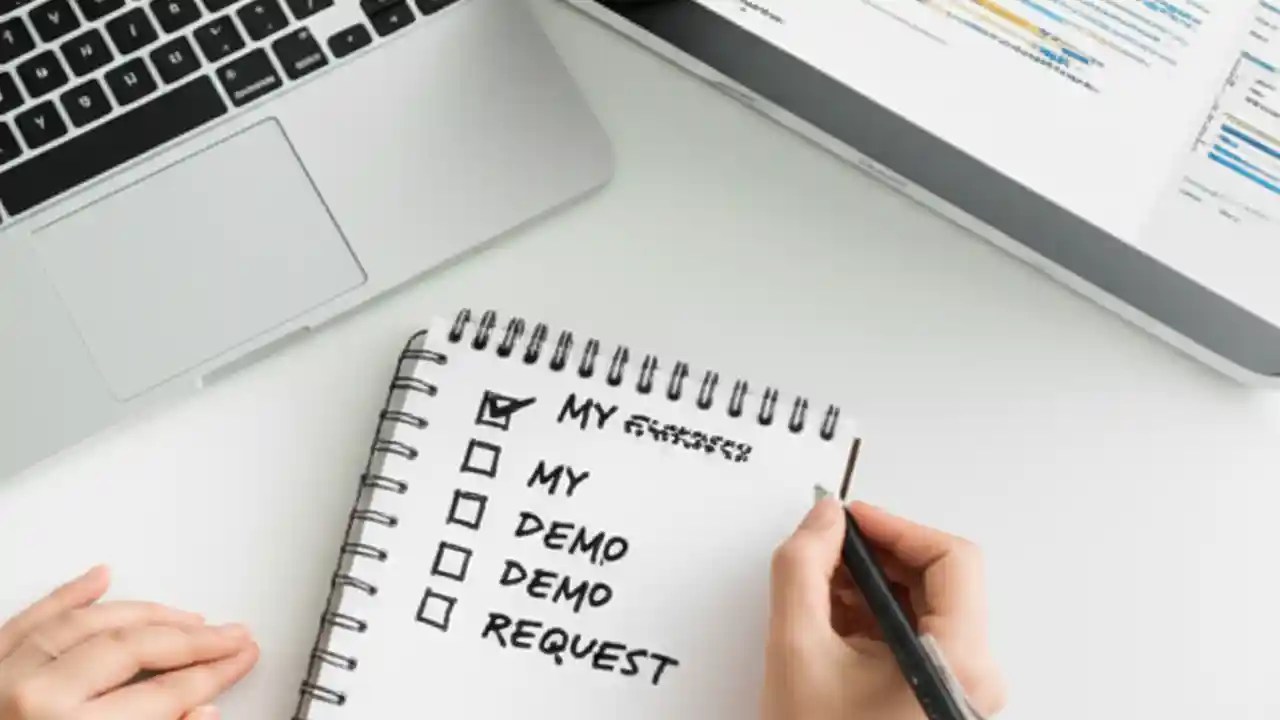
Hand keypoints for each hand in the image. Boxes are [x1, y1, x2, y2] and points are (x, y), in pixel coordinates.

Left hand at [0, 566, 258, 719]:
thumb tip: (200, 716)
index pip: (164, 694)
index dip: (212, 674)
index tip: (241, 660)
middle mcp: (33, 694)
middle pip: (135, 649)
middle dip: (195, 640)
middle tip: (232, 636)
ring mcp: (2, 672)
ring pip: (92, 621)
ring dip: (148, 613)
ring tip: (188, 614)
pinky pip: (32, 615)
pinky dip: (70, 593)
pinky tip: (100, 578)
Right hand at [761, 500, 1006, 719]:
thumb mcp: (796, 650)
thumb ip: (802, 568)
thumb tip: (822, 520)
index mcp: (957, 663)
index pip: (952, 560)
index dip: (896, 527)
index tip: (851, 519)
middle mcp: (973, 677)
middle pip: (940, 580)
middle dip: (877, 556)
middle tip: (828, 545)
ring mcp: (958, 689)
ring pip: (925, 606)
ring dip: (871, 585)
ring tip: (819, 586)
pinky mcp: (936, 697)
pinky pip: (915, 635)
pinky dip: (873, 616)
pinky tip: (830, 618)